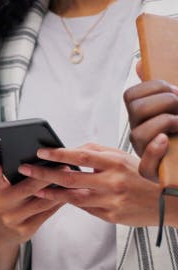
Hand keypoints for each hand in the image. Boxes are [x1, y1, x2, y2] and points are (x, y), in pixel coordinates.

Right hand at [0, 160, 63, 247]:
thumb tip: (30, 158)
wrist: (0, 232)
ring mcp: (13, 219)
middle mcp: (2, 205)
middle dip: (48, 177)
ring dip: (59, 190)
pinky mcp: (26, 229)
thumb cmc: (5, 202)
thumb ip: (6, 176)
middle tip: (64, 166)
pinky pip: (46, 214)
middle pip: (27, 188)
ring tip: (71, 179)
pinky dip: (58, 202)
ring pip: (42, 202)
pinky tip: (68, 194)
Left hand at [24, 144, 161, 225]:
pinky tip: (53, 199)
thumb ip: (98, 152)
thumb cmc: (143, 176)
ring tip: (35, 188)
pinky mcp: (110, 216)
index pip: (82, 156)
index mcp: (115, 163)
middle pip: (71, 177)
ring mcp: (111, 200)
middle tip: (26, 170)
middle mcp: (112, 182)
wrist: (169, 202)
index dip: (59, 154)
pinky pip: (84, 208)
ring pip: (73, 197)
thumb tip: (74, 149)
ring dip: (51, 193)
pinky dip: (67, 203)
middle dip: (45, 174)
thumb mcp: (125, 157)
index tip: (41, 152)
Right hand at [124, 62, 177, 179]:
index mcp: (142, 116)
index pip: (131, 95)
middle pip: (135, 109)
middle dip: (165, 102)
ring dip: (168, 122)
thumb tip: (140, 62)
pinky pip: (146, 164)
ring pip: (140, 132)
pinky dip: (156, 150)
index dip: (154, 87)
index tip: (174, 91)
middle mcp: (139, 133)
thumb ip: (160, 87)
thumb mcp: (175, 105)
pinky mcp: (154, 172)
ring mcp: (145, 151)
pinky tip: (167, 140)